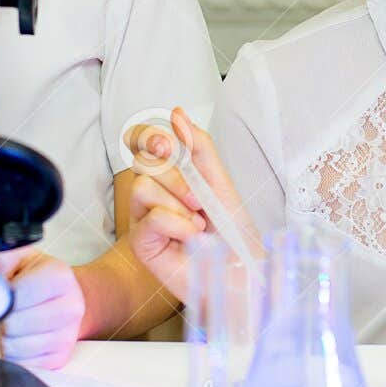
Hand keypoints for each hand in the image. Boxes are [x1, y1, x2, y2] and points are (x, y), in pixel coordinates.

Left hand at [0, 245, 86, 369]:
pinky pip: (22, 364)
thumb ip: (2, 258)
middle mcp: (70, 307)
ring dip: (7, 338)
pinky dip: (15, 355)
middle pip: (13, 324)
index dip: (1, 297)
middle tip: (8, 311)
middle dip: (3, 319)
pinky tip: (22, 339)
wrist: (68, 299)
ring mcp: (67, 336)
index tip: (3, 294)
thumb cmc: (39, 279)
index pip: (16, 295)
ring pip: (15, 348)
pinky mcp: (60, 358)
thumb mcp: (23, 259)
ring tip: (15, 325)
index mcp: (60, 276)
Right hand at [123, 107, 251, 300]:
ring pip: (142, 187)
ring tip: (198, 222)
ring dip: (179, 202)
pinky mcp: (142, 244)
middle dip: (175, 176)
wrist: (243, 271)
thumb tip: (177, 114)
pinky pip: (149, 218)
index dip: (149, 137)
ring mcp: (144, 219)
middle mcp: (152, 195)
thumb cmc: (233, 232)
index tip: (170, 145)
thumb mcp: (221, 182)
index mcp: (169, 176)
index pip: (141, 143)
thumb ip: (199, 148)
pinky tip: (191, 236)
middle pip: (142, 162)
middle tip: (198, 198)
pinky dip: (177, 224)